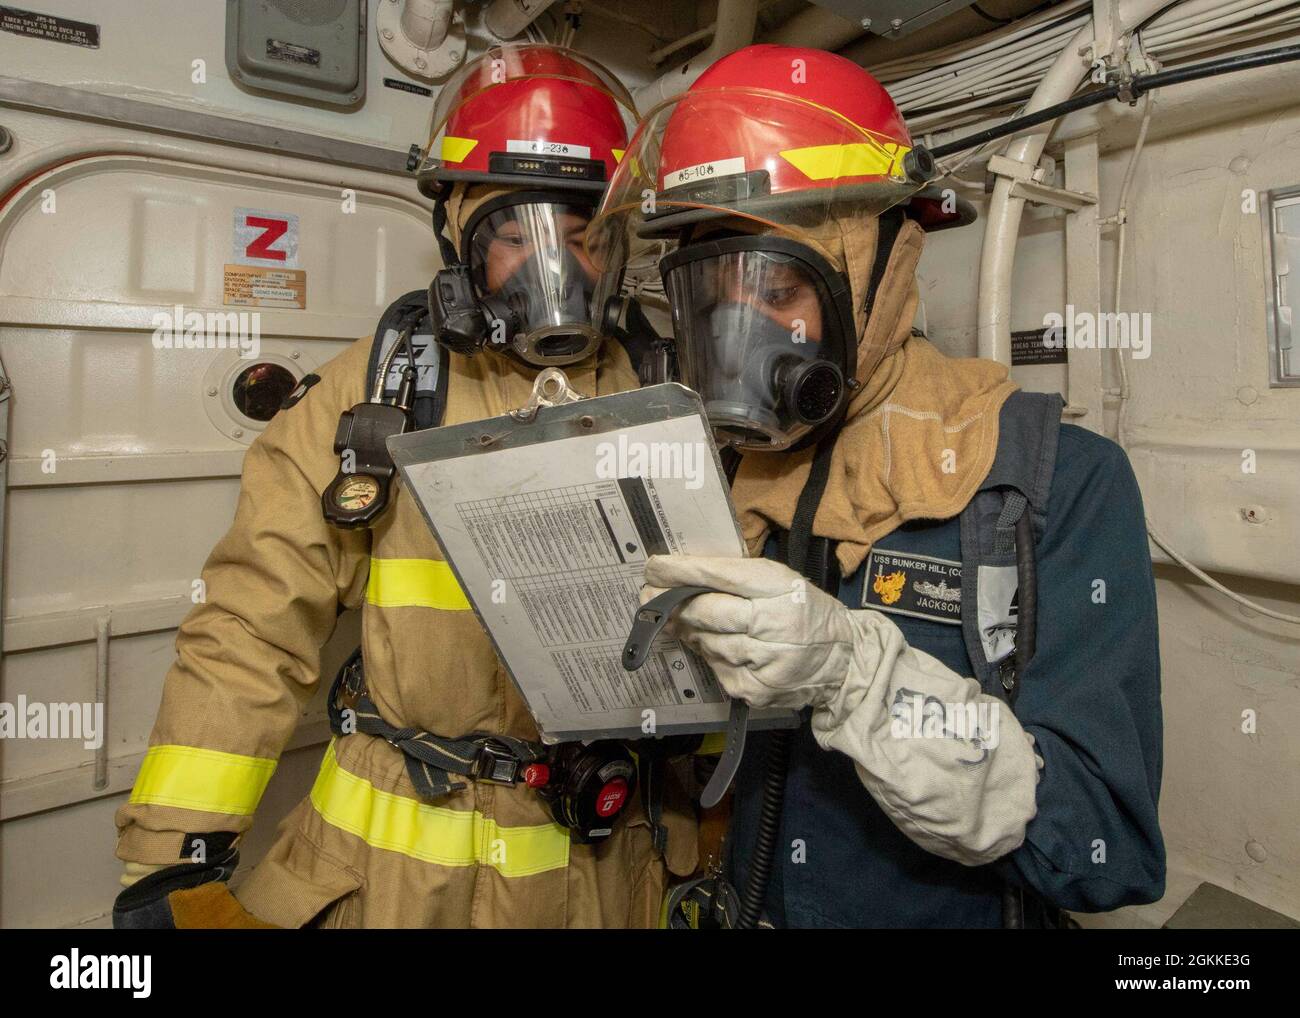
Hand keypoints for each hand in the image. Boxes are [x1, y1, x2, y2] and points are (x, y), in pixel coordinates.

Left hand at [641, 555, 854, 709]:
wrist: (843, 660)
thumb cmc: (805, 611)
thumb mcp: (782, 581)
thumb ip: (738, 578)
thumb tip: (682, 579)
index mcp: (781, 588)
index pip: (721, 575)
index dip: (682, 571)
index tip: (654, 566)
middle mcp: (773, 625)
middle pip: (706, 611)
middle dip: (673, 602)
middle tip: (651, 596)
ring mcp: (763, 662)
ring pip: (706, 641)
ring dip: (690, 630)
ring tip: (687, 621)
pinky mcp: (755, 690)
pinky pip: (715, 667)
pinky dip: (710, 654)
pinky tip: (719, 646)